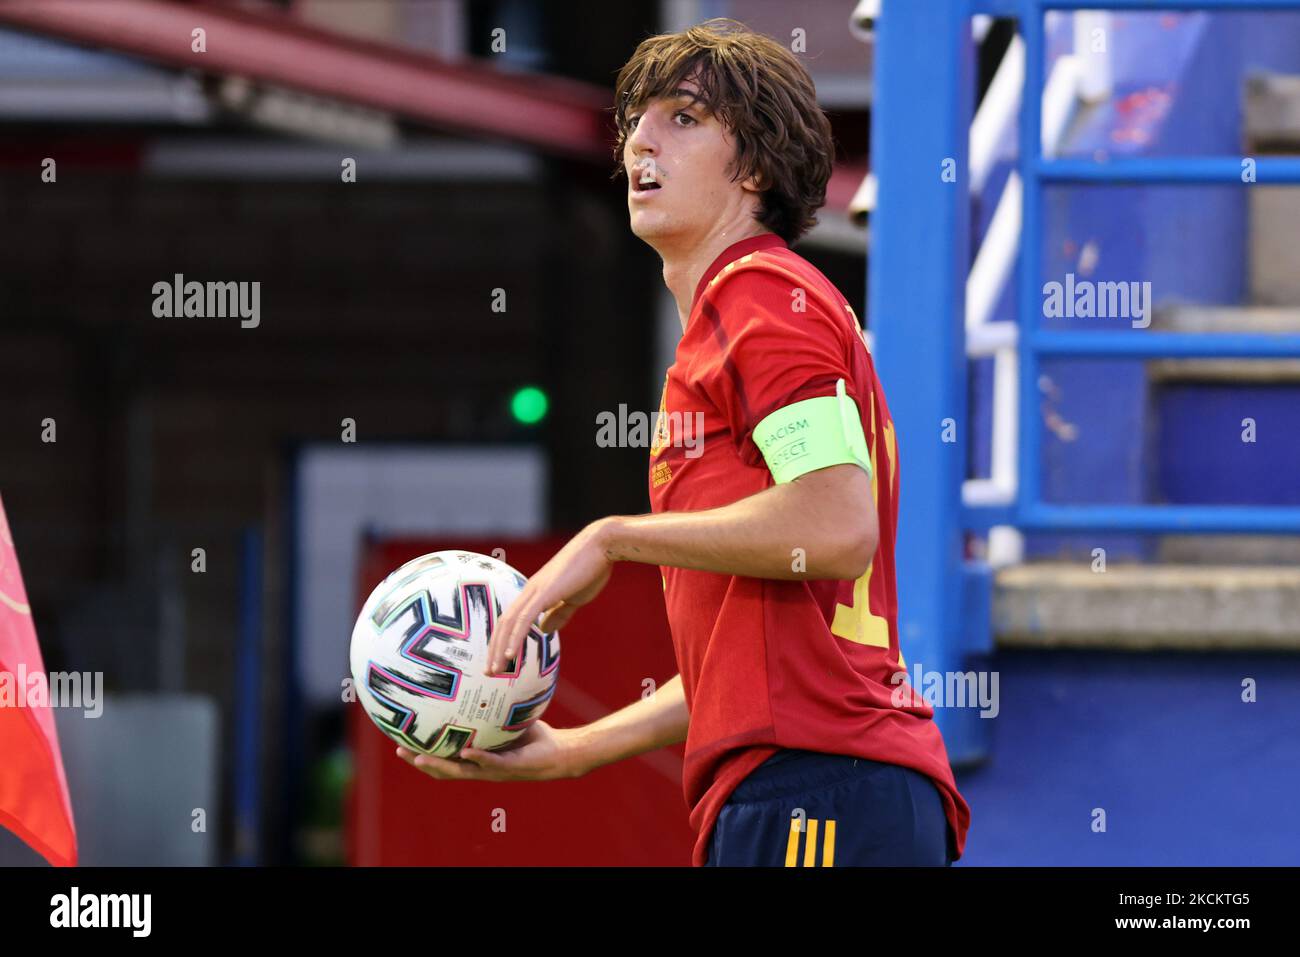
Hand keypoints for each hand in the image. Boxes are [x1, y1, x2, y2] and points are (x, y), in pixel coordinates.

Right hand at [395, 720, 585, 781]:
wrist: (557, 753)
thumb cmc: (531, 736)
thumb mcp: (506, 716)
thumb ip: (492, 702)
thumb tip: (482, 673)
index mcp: (475, 758)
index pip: (442, 758)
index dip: (421, 754)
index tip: (400, 742)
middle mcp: (479, 768)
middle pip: (442, 769)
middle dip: (420, 761)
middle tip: (399, 749)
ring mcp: (492, 770)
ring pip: (460, 771)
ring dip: (439, 765)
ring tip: (420, 757)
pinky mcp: (509, 767)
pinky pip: (491, 763)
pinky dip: (478, 758)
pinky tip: (466, 751)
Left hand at [484, 518, 617, 675]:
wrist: (601, 545)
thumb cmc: (591, 568)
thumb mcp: (573, 597)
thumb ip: (559, 613)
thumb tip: (546, 629)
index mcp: (535, 592)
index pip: (511, 620)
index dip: (501, 641)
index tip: (499, 662)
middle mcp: (529, 591)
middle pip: (503, 623)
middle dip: (494, 650)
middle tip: (489, 672)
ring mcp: (535, 590)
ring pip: (509, 623)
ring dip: (500, 648)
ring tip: (495, 670)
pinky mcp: (545, 592)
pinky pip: (525, 618)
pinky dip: (515, 637)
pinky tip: (510, 654)